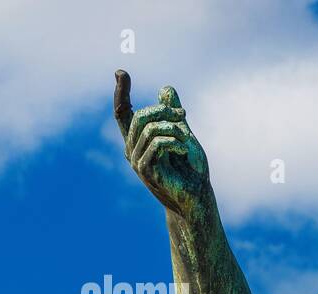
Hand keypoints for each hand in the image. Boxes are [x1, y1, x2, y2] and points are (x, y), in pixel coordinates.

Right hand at [114, 71, 209, 218]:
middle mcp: (133, 150)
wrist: (197, 198)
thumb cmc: (191, 170)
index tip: (121, 72)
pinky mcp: (146, 170)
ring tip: (187, 138)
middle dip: (162, 110)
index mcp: (138, 141)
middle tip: (183, 114)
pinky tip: (185, 149)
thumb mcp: (183, 135)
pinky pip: (156, 143)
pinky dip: (174, 141)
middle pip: (139, 117)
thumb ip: (173, 115)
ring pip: (148, 129)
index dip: (120, 93)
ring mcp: (137, 161)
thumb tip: (166, 88)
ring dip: (173, 128)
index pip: (123, 113)